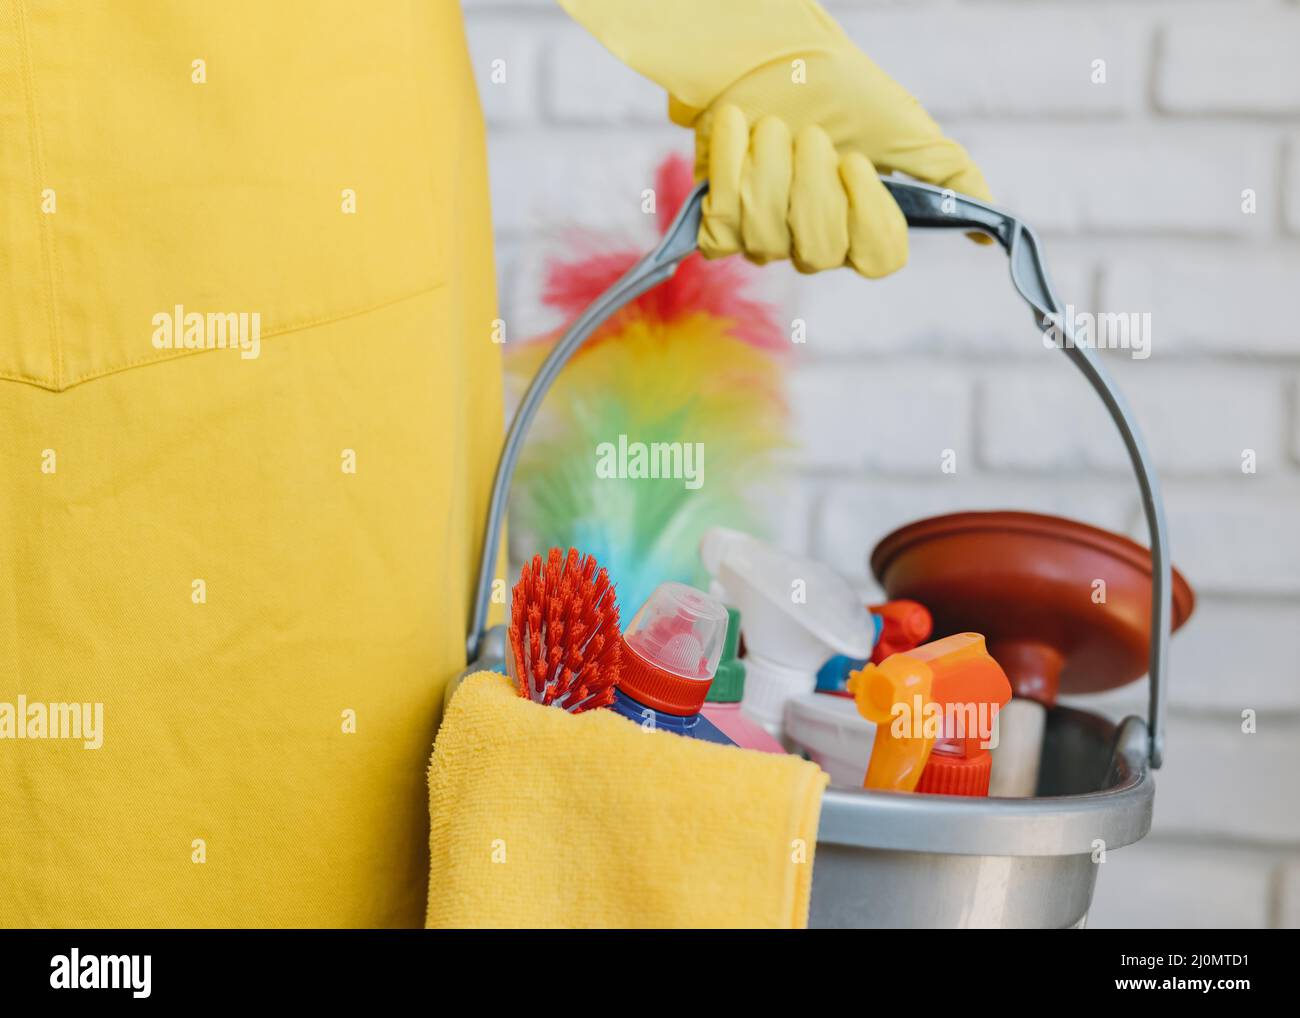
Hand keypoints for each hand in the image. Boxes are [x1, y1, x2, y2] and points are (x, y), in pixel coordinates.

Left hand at [560, 0, 991, 276]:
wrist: (766, 51)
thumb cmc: (839, 88)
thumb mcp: (906, 129)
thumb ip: (950, 178)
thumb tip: (988, 233)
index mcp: (861, 225)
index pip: (876, 260)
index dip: (865, 214)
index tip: (855, 162)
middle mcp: (814, 241)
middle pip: (819, 252)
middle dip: (811, 183)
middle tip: (808, 134)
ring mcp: (766, 235)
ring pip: (766, 240)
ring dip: (768, 169)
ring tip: (772, 126)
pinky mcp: (720, 220)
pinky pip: (722, 231)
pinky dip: (730, 170)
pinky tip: (740, 132)